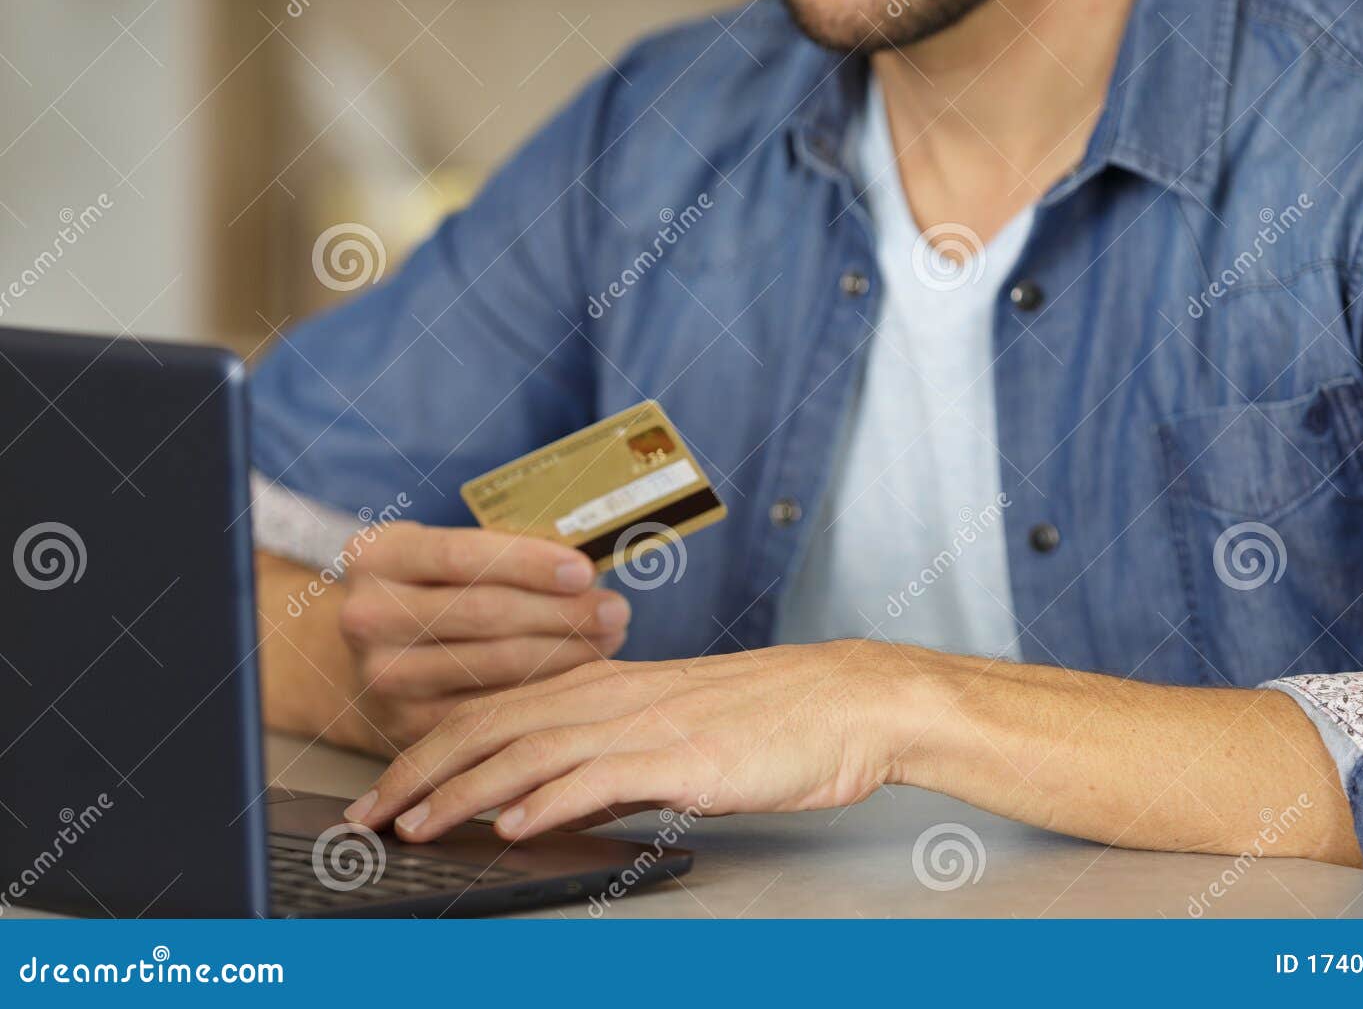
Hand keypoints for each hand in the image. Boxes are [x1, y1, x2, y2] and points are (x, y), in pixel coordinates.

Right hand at [335, 523, 629, 747]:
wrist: (366, 655)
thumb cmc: (431, 591)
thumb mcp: (442, 555)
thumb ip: (502, 552)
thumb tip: (587, 570)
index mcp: (377, 554)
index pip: (463, 556)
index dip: (530, 564)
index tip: (585, 571)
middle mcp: (369, 615)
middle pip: (485, 613)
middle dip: (561, 612)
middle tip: (616, 611)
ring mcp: (382, 675)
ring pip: (494, 664)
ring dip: (564, 652)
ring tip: (609, 639)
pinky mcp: (403, 724)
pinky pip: (490, 709)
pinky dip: (542, 693)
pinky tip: (578, 679)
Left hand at [345, 639, 928, 841]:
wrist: (848, 703)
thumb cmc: (771, 720)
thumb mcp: (673, 735)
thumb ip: (604, 762)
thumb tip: (540, 802)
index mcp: (606, 686)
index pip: (493, 712)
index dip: (428, 752)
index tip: (383, 794)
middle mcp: (613, 695)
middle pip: (491, 725)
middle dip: (418, 772)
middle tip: (366, 817)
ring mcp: (646, 722)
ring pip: (530, 750)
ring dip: (462, 790)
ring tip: (413, 825)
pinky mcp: (683, 755)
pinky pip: (599, 776)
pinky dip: (546, 801)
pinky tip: (510, 826)